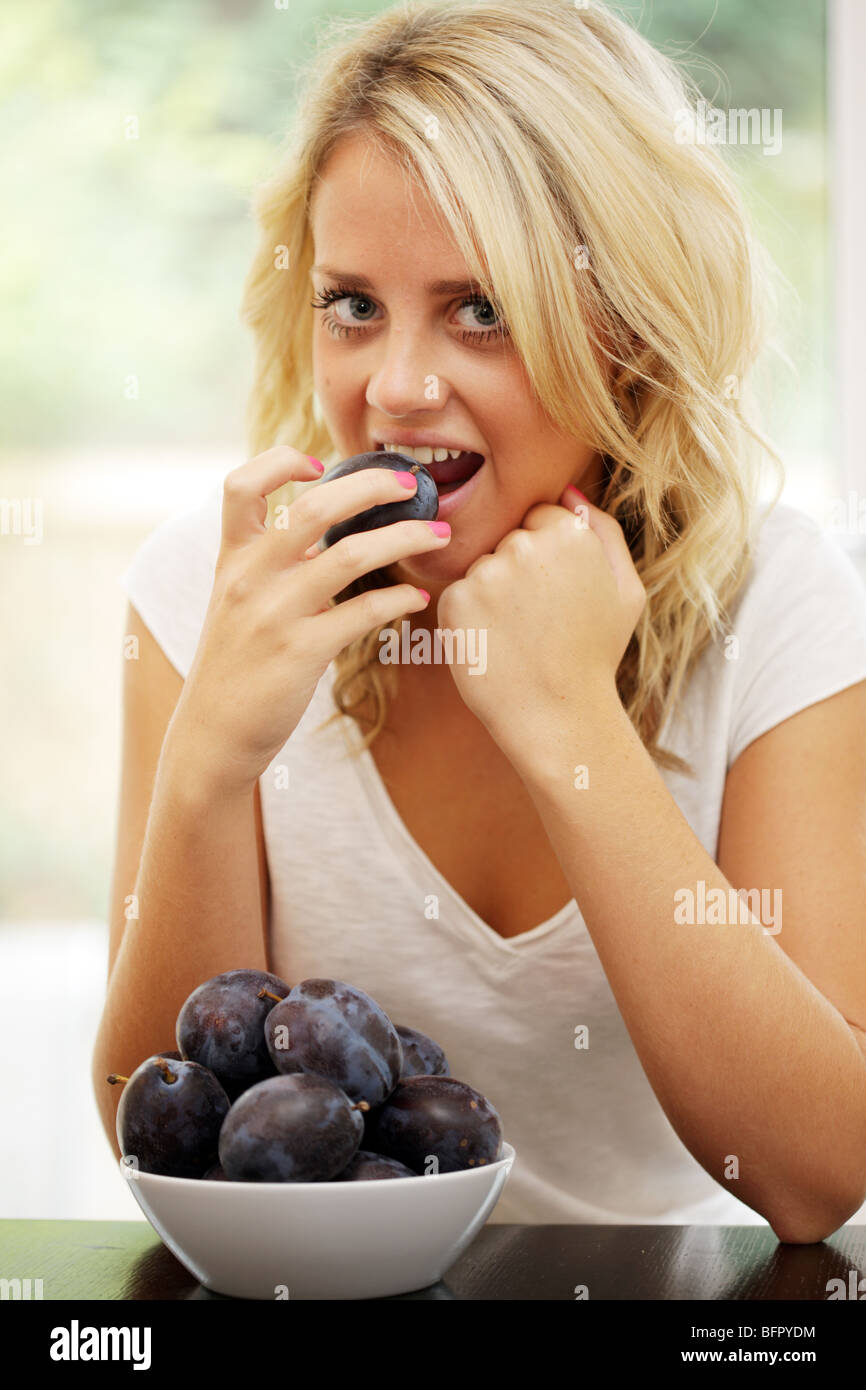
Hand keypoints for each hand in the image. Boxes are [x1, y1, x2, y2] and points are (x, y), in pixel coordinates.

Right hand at [171, 446, 450, 792]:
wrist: (213, 734)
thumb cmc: (237, 664)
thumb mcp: (239, 601)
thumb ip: (277, 563)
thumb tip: (332, 531)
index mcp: (232, 558)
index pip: (240, 485)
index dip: (278, 462)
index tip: (319, 463)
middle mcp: (249, 578)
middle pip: (314, 507)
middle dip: (372, 486)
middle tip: (412, 485)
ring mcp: (274, 615)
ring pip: (351, 555)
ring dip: (404, 539)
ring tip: (438, 535)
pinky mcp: (300, 654)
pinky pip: (362, 613)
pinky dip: (398, 601)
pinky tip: (418, 599)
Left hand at [437, 486, 645, 760]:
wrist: (559, 716)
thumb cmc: (595, 655)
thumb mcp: (626, 590)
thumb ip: (604, 531)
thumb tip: (569, 491)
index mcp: (569, 534)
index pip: (541, 519)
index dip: (550, 560)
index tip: (558, 597)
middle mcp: (525, 545)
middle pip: (509, 540)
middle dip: (519, 572)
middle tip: (540, 622)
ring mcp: (487, 572)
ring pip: (482, 567)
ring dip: (493, 595)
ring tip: (519, 637)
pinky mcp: (455, 600)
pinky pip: (459, 595)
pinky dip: (471, 619)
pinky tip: (496, 645)